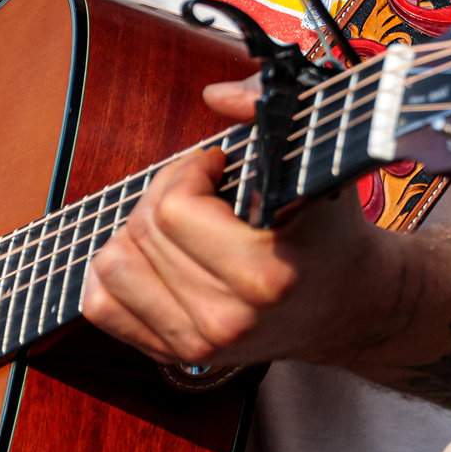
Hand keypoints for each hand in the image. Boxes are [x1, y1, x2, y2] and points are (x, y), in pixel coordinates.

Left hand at [79, 78, 409, 368]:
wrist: (349, 306)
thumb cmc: (330, 230)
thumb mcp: (319, 165)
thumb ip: (271, 112)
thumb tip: (216, 95)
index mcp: (263, 275)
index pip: (175, 209)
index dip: (191, 169)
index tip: (218, 164)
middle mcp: (226, 319)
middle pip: (144, 230)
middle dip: (168, 190)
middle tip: (204, 187)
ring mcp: (198, 345)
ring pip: (113, 264)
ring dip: (140, 229)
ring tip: (181, 220)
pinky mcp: (177, 356)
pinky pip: (101, 304)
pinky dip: (115, 271)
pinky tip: (154, 253)